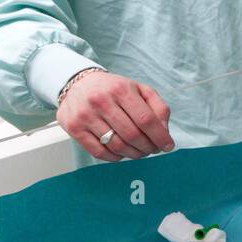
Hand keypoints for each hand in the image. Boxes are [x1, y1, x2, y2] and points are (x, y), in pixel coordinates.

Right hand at [56, 71, 173, 161]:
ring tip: (139, 151)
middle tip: (153, 149)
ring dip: (133, 154)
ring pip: (117, 146)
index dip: (160, 136)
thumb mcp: (140, 90)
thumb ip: (158, 108)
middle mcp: (101, 101)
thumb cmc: (115, 90)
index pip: (146, 119)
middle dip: (148, 147)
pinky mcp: (74, 128)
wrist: (79, 84)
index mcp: (121, 90)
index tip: (168, 146)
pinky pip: (99, 152)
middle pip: (132, 135)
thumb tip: (165, 132)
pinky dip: (115, 157)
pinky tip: (122, 153)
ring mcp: (85, 116)